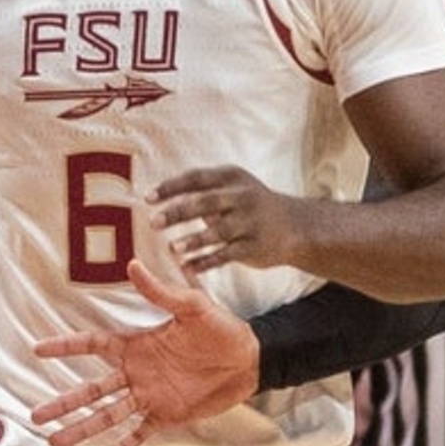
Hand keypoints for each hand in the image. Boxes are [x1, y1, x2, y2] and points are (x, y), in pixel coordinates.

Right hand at [30, 260, 259, 445]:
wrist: (249, 360)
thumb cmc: (221, 329)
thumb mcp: (191, 306)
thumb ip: (160, 292)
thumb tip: (132, 265)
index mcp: (136, 345)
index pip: (92, 345)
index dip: (65, 347)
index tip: (37, 350)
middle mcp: (135, 373)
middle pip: (91, 390)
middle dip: (63, 402)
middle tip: (35, 415)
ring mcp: (148, 396)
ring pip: (107, 415)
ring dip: (83, 428)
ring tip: (56, 441)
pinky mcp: (166, 415)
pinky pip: (139, 433)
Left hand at [149, 165, 309, 275]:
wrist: (297, 226)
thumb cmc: (254, 205)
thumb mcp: (234, 186)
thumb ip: (203, 189)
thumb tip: (160, 196)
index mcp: (232, 178)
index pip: (196, 178)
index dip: (171, 187)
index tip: (148, 198)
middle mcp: (242, 198)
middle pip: (205, 203)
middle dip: (177, 212)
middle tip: (153, 222)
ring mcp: (249, 223)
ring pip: (217, 232)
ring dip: (194, 240)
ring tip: (173, 248)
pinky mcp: (254, 247)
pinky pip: (226, 255)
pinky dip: (206, 262)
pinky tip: (187, 267)